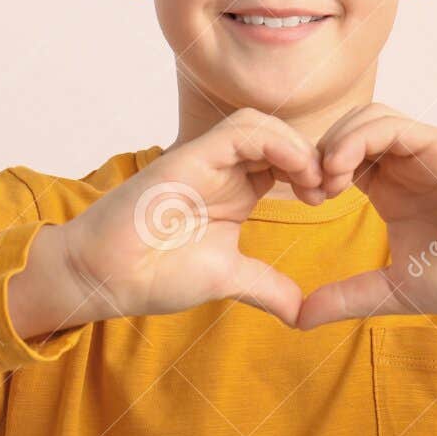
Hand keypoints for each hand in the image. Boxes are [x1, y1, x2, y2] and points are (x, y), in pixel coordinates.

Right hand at [19, 109, 324, 331]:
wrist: (105, 278)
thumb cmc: (156, 274)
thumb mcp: (228, 279)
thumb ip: (266, 287)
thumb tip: (301, 312)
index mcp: (237, 190)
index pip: (286, 160)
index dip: (315, 171)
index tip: (332, 200)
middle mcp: (223, 168)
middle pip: (280, 135)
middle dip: (313, 155)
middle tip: (331, 188)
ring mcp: (205, 159)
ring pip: (261, 123)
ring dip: (297, 145)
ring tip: (315, 182)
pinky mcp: (189, 156)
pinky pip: (241, 131)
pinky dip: (275, 143)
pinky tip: (295, 172)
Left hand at [295, 103, 436, 328]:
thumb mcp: (394, 290)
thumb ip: (348, 297)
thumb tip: (297, 319)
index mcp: (391, 186)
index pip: (340, 156)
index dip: (314, 170)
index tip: (305, 202)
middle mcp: (406, 162)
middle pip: (347, 129)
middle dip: (319, 152)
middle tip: (311, 191)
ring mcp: (424, 150)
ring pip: (366, 117)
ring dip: (336, 142)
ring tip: (327, 183)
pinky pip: (390, 125)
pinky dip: (358, 139)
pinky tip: (344, 173)